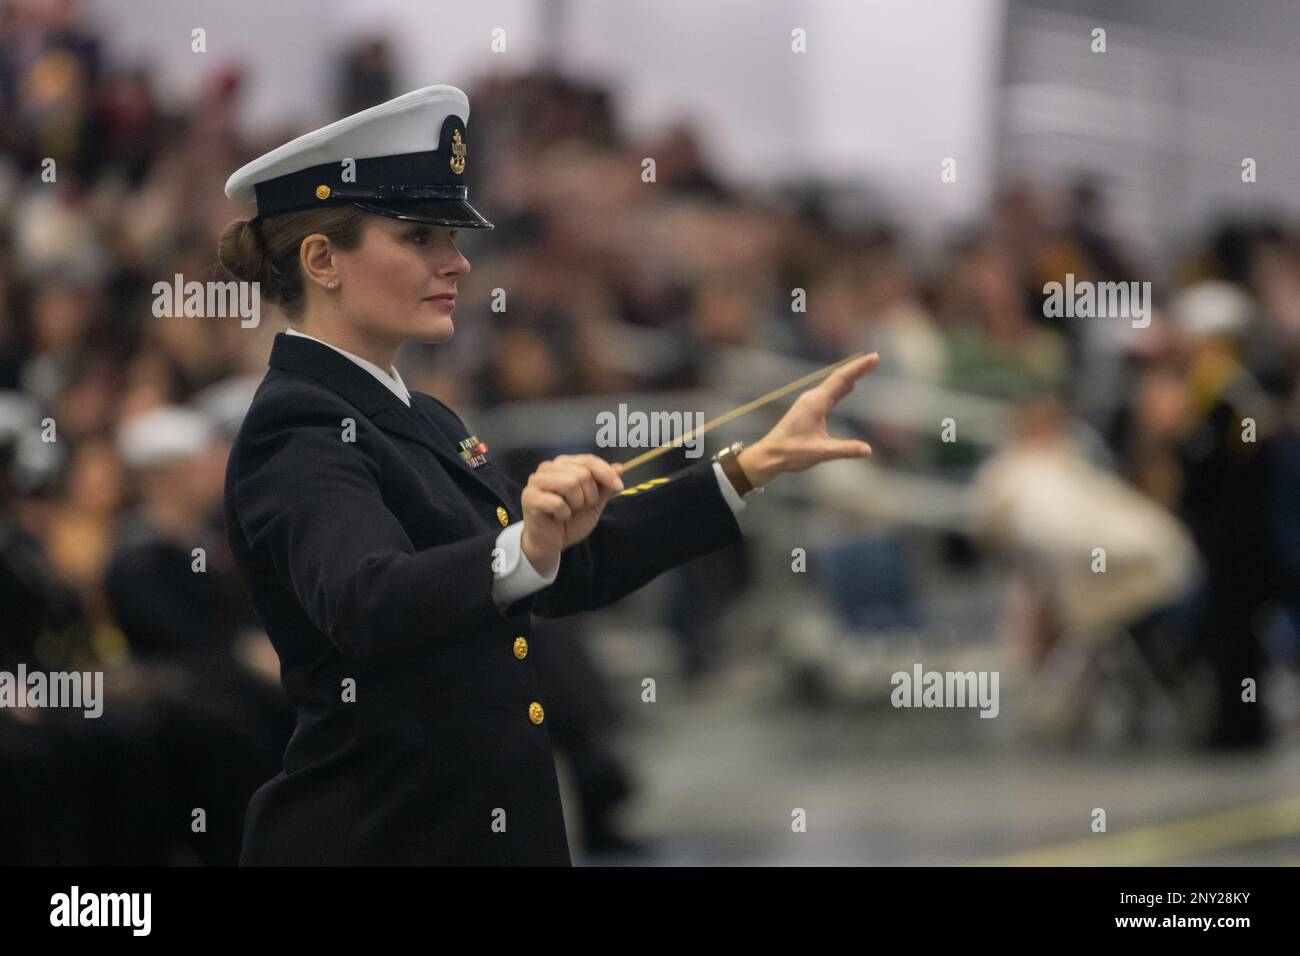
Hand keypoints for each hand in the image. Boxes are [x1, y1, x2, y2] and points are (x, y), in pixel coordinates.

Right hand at [520, 454, 624, 574]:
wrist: (552, 543)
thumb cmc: (571, 520)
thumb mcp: (594, 503)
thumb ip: (605, 486)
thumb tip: (619, 467)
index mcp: (563, 465)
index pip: (589, 460)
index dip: (606, 473)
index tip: (618, 487)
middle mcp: (548, 468)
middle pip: (582, 473)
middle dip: (590, 495)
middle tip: (581, 507)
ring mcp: (536, 481)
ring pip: (570, 484)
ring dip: (577, 504)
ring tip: (570, 510)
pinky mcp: (529, 497)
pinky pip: (558, 503)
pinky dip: (564, 514)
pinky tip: (558, 517)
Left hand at [738, 352, 879, 485]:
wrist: (769, 455)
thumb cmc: (792, 452)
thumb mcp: (821, 452)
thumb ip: (845, 449)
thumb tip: (868, 450)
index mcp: (815, 402)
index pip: (841, 379)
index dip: (859, 367)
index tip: (874, 357)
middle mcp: (812, 398)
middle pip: (839, 378)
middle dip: (858, 368)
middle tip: (875, 358)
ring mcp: (810, 403)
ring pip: (834, 385)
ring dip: (851, 376)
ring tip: (866, 368)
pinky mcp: (809, 410)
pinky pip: (829, 394)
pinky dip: (842, 388)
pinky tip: (849, 388)